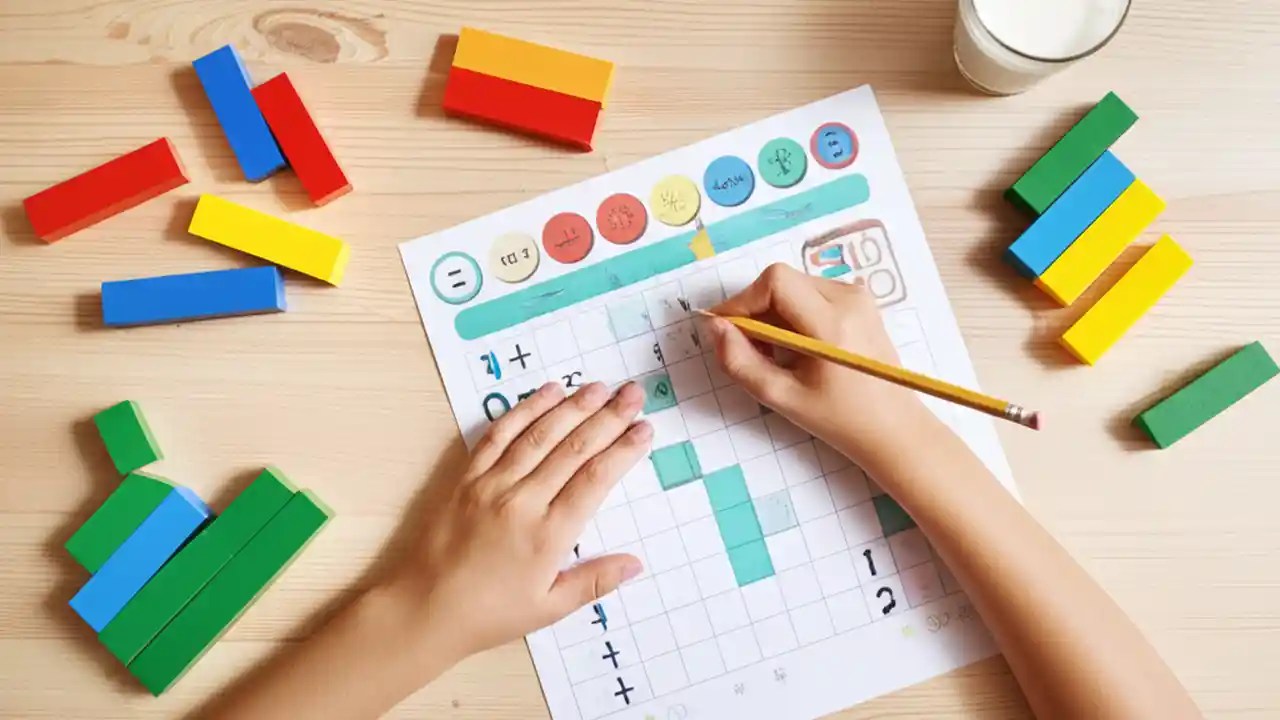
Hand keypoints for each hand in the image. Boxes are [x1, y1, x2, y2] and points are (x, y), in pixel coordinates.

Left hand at [383, 381, 651, 663]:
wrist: (423, 608)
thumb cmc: (488, 614)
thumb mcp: (548, 608)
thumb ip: (594, 582)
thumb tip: (635, 563)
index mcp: (548, 536)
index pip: (595, 479)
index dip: (623, 450)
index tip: (644, 429)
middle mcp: (522, 501)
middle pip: (574, 448)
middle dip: (608, 417)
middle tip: (632, 394)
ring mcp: (492, 484)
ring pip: (540, 434)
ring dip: (573, 406)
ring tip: (599, 387)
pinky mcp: (467, 477)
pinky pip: (499, 434)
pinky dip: (525, 410)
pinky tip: (547, 393)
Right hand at [705, 264, 939, 470]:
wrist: (892, 426)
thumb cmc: (838, 418)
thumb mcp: (781, 396)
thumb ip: (739, 361)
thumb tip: (715, 327)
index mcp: (832, 323)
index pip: (776, 281)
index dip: (743, 300)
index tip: (727, 329)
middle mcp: (849, 299)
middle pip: (782, 280)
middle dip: (756, 308)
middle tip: (749, 348)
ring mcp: (858, 296)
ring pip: (794, 285)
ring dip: (773, 312)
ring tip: (774, 352)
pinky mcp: (860, 301)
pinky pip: (811, 292)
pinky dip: (792, 312)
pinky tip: (795, 346)